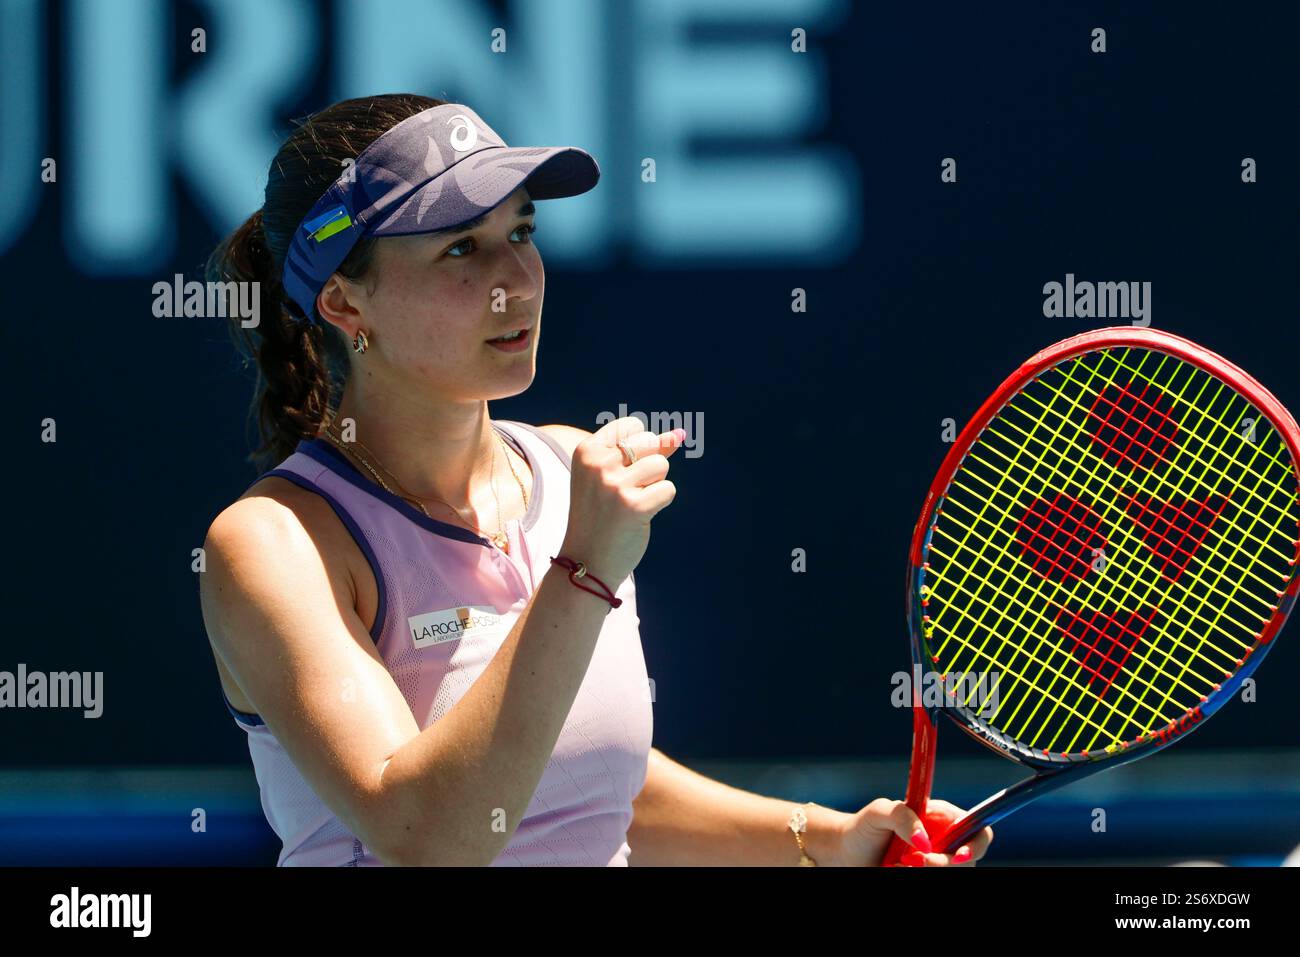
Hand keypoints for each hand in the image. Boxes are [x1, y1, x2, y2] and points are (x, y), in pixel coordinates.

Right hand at [560, 416, 684, 584]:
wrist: (586, 560)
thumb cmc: (601, 515)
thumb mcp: (612, 476)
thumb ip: (644, 451)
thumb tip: (679, 434)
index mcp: (587, 451)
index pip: (632, 426)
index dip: (639, 447)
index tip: (622, 471)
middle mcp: (598, 464)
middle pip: (649, 442)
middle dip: (648, 465)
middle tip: (624, 492)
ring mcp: (615, 486)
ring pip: (661, 465)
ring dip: (655, 484)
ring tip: (631, 503)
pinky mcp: (634, 507)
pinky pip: (668, 489)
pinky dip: (660, 502)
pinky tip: (640, 516)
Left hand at [827, 798, 993, 865]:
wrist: (847, 853)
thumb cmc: (864, 826)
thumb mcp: (879, 811)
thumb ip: (902, 816)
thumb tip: (924, 840)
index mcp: (943, 820)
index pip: (978, 829)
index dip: (976, 844)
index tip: (958, 856)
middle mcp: (946, 844)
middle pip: (967, 860)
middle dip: (943, 864)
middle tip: (915, 860)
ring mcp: (937, 864)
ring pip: (952, 875)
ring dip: (926, 872)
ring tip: (898, 863)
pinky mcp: (928, 877)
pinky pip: (934, 884)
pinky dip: (912, 878)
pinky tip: (896, 870)